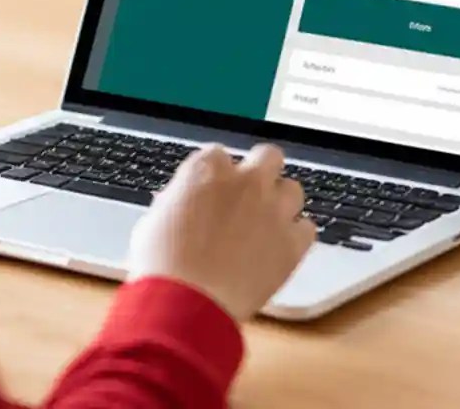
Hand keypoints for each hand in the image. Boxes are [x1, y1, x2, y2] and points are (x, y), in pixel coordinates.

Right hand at [127, 143, 316, 320]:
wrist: (185, 303)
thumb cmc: (161, 267)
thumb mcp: (152, 222)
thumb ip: (176, 203)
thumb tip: (180, 204)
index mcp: (207, 170)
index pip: (219, 155)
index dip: (217, 175)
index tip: (214, 191)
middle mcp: (245, 181)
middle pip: (267, 156)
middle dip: (260, 173)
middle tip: (250, 195)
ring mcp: (273, 210)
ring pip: (293, 189)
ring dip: (281, 203)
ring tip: (267, 225)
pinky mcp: (292, 242)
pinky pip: (307, 228)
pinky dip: (296, 236)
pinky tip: (281, 249)